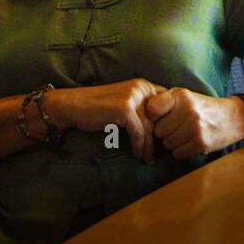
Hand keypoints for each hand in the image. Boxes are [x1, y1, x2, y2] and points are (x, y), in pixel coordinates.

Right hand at [46, 78, 163, 163]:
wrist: (73, 105)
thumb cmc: (98, 107)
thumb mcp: (125, 102)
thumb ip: (142, 108)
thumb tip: (163, 127)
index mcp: (143, 85)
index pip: (167, 103)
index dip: (170, 122)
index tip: (167, 139)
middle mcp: (140, 88)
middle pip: (160, 118)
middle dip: (161, 138)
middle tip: (159, 154)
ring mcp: (133, 97)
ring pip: (150, 128)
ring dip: (150, 147)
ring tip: (148, 159)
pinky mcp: (124, 109)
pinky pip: (138, 133)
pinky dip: (139, 146)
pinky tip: (136, 154)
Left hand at [146, 89, 243, 160]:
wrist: (233, 118)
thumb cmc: (203, 107)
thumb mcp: (185, 97)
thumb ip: (164, 102)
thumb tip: (138, 116)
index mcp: (181, 95)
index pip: (151, 109)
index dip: (152, 117)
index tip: (158, 118)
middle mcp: (187, 110)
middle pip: (158, 130)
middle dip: (164, 132)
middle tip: (176, 128)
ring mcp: (194, 127)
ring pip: (167, 143)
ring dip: (172, 143)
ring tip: (184, 134)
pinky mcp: (201, 143)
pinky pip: (177, 153)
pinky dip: (181, 151)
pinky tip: (190, 142)